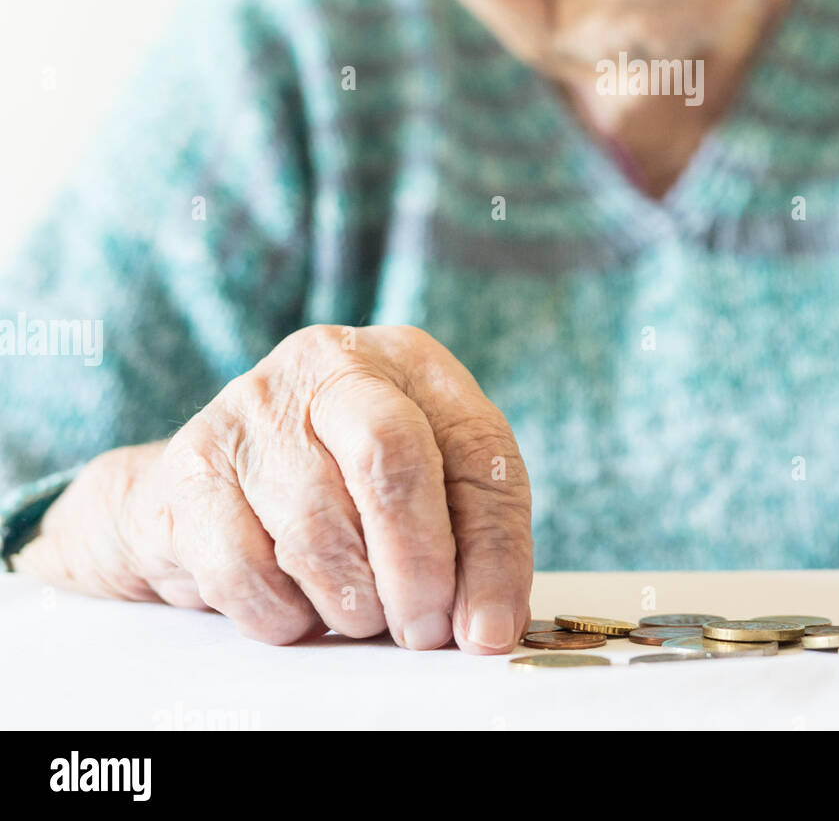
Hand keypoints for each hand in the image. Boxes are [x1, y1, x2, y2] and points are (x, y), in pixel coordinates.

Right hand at [15, 325, 531, 651]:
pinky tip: (295, 606)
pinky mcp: (193, 469)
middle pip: (392, 461)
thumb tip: (488, 628)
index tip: (488, 628)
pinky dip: (281, 613)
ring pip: (318, 530)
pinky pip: (244, 570)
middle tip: (424, 631)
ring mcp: (253, 410)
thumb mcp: (422, 482)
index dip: (493, 548)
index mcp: (408, 360)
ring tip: (358, 613)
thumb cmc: (339, 482)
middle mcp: (331, 366)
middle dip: (418, 567)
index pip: (475, 445)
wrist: (204, 482)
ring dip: (351, 602)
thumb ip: (467, 538)